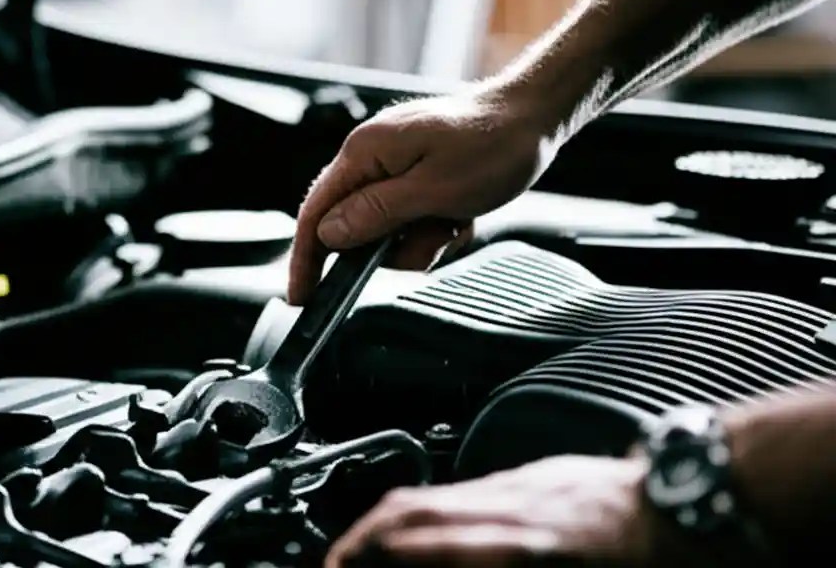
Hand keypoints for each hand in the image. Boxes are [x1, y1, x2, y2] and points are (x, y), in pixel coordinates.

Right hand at [288, 88, 557, 303]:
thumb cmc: (493, 144)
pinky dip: (433, 229)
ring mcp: (393, 165)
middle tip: (434, 238)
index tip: (302, 297)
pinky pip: (408, 220)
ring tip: (455, 221)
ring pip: (385, 230)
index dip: (305, 259)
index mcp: (365, 152)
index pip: (316, 213)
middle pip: (352, 225)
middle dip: (391, 247)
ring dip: (420, 239)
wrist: (535, 117)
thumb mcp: (434, 190)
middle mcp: (371, 156)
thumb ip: (375, 214)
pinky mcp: (414, 175)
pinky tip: (459, 217)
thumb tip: (327, 235)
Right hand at [326, 455, 686, 567]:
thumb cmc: (665, 560)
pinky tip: (413, 534)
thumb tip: (445, 565)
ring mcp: (520, 485)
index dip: (366, 560)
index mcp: (528, 545)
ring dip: (379, 524)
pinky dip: (420, 512)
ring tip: (354, 554)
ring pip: (428, 494)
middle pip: (408, 513)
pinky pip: (457, 489)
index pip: (420, 546)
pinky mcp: (531, 475)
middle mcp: (514, 508)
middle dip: (355, 542)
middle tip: (330, 567)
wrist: (703, 501)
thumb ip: (494, 567)